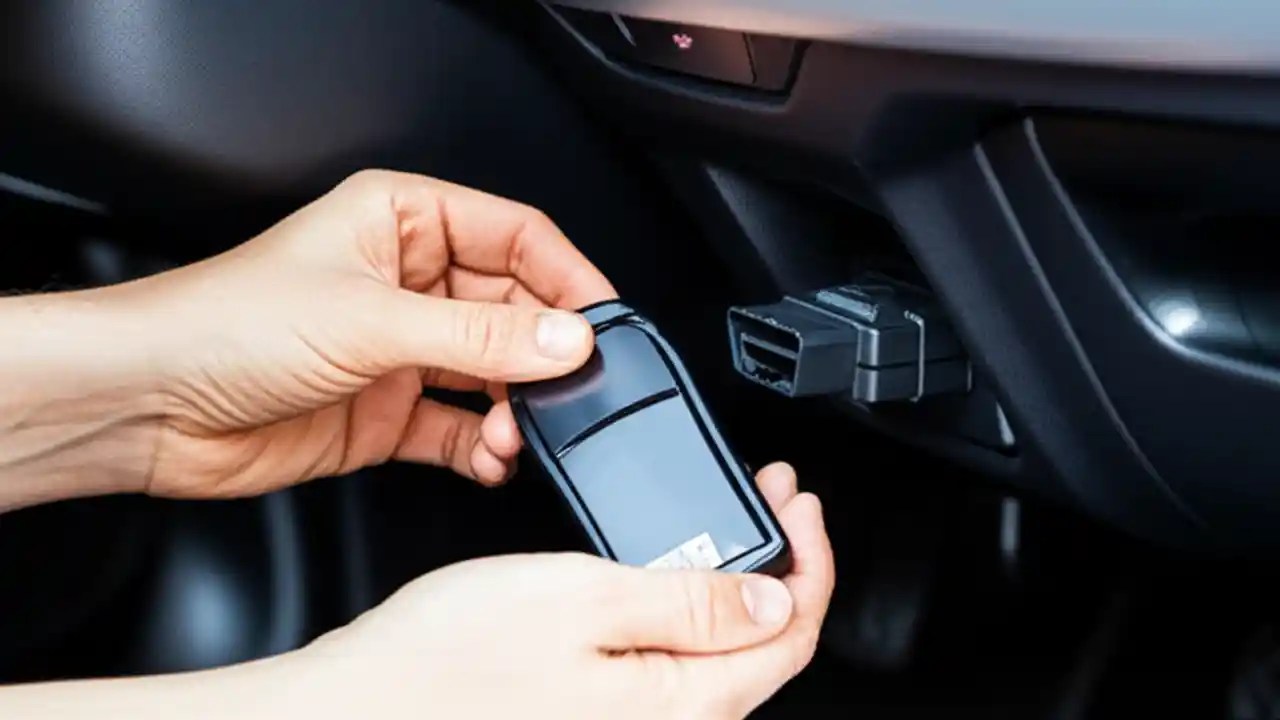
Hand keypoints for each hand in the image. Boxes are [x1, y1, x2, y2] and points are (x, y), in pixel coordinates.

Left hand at [124, 170, 615, 497]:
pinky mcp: (387, 411)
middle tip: (568, 388)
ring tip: (518, 432)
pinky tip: (490, 458)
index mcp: (402, 221)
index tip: (605, 321)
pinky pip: (459, 427)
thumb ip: (479, 335)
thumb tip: (567, 338)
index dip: (566, 277)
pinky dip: (483, 447)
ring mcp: (399, 349)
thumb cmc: (225, 325)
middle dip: (542, 354)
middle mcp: (406, 281)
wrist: (148, 406)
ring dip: (516, 407)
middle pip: (512, 309)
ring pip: (492, 374)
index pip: (515, 236)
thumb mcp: (371, 320)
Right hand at [277, 463, 833, 719]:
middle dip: (785, 564)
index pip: (793, 636)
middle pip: (766, 647)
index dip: (813, 561)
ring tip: (736, 521)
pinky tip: (672, 571)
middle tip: (778, 498)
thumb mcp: (583, 599)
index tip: (800, 501)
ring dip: (742, 581)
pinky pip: (676, 661)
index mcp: (679, 703)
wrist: (363, 706)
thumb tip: (777, 599)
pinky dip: (693, 605)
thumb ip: (691, 602)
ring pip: (722, 653)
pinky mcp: (598, 710)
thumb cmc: (447, 661)